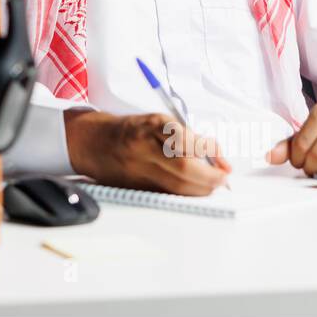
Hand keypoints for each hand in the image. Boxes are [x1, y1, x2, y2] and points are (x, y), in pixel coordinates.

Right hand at [64, 110, 231, 195]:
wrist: (92, 141)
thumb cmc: (130, 129)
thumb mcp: (158, 122)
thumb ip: (186, 137)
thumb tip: (216, 158)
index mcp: (152, 125)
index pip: (189, 142)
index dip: (212, 154)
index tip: (224, 163)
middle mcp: (144, 147)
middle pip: (185, 169)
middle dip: (211, 178)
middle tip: (223, 179)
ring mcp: (137, 169)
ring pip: (177, 187)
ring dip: (201, 189)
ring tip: (211, 185)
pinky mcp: (134, 186)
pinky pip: (166, 194)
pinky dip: (183, 193)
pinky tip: (191, 190)